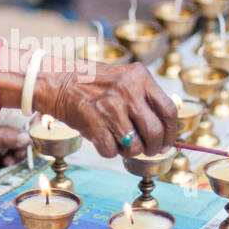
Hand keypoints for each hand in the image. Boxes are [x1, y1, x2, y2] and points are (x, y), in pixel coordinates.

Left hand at [0, 123, 30, 166]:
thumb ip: (6, 138)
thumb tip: (28, 139)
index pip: (22, 115)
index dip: (30, 128)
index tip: (31, 142)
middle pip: (20, 131)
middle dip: (18, 147)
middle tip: (13, 159)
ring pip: (12, 142)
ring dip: (9, 153)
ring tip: (0, 160)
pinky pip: (3, 148)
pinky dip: (0, 156)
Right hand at [37, 60, 176, 158]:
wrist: (57, 80)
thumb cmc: (92, 83)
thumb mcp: (124, 79)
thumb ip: (144, 98)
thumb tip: (164, 131)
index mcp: (140, 77)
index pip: (169, 110)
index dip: (171, 133)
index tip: (166, 143)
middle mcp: (128, 90)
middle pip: (155, 132)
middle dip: (153, 148)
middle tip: (147, 150)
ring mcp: (111, 106)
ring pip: (134, 146)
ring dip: (129, 151)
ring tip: (119, 141)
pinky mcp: (94, 122)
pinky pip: (111, 151)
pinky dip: (108, 151)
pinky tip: (102, 138)